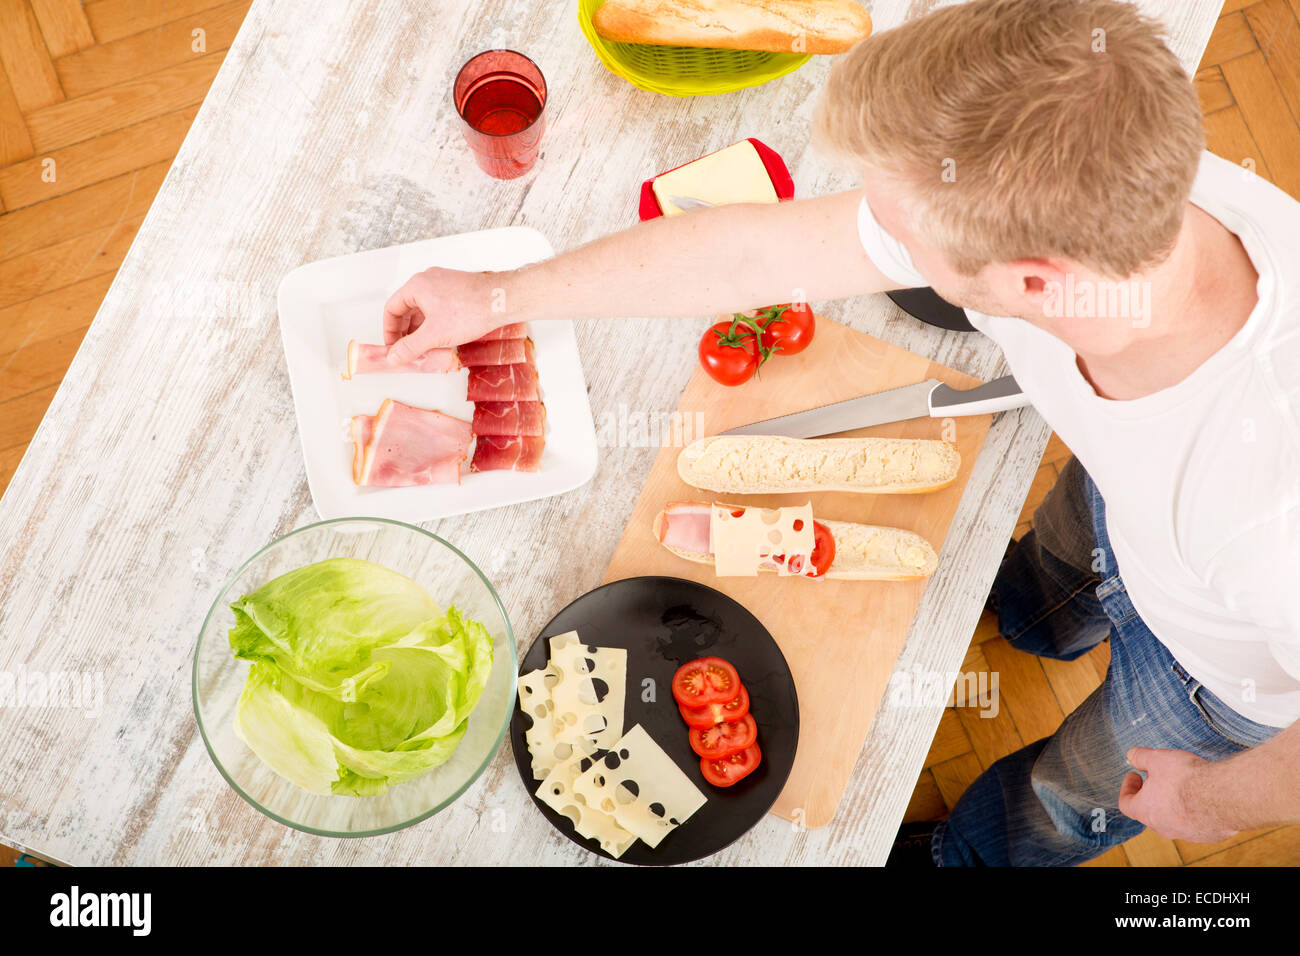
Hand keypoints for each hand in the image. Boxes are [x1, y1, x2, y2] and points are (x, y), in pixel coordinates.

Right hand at [382, 268, 501, 363]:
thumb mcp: (435, 335)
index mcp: (417, 286)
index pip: (392, 308)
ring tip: (424, 347)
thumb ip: (411, 347)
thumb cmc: (472, 310)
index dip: (389, 330)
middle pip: (406, 308)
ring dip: (420, 328)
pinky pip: (437, 306)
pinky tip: (440, 337)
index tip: (393, 346)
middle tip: (407, 349)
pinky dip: (433, 322)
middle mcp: (428, 280)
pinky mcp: (456, 289)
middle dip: (405, 331)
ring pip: (423, 308)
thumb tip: (394, 356)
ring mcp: (443, 283)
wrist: (502, 300)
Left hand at [1117, 747, 1235, 842]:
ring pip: (1173, 819)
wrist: (1224, 795)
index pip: (1125, 804)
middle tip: (1158, 777)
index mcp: (1145, 811)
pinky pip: (1196, 823)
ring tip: (1182, 784)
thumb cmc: (1187, 778)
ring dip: (1173, 803)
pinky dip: (1195, 811)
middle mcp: (1164, 827)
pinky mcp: (1208, 835)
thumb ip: (1140, 756)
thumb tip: (1132, 755)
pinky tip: (1203, 795)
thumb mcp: (1157, 758)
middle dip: (1151, 793)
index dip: (1127, 788)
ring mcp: (1187, 834)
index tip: (1135, 775)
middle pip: (1150, 812)